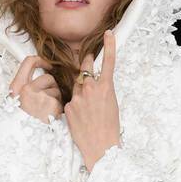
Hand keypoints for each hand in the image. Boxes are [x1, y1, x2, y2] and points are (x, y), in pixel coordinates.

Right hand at [8, 54, 63, 121]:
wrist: (25, 142)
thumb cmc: (23, 123)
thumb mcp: (18, 102)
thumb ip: (26, 88)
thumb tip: (43, 75)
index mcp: (16, 88)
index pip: (29, 62)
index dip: (40, 60)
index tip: (47, 65)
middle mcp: (26, 90)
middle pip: (48, 78)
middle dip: (51, 88)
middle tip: (45, 104)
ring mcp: (39, 96)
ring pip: (56, 90)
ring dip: (55, 100)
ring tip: (47, 113)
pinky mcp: (51, 104)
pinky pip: (60, 101)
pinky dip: (58, 109)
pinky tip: (51, 118)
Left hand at [64, 31, 120, 171]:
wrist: (100, 147)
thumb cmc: (110, 128)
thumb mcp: (112, 104)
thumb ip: (103, 90)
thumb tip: (96, 85)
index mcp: (106, 88)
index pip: (107, 62)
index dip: (109, 46)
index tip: (108, 33)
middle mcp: (91, 89)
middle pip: (85, 69)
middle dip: (86, 64)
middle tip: (87, 60)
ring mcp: (78, 97)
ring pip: (77, 88)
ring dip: (81, 92)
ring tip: (88, 110)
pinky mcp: (68, 107)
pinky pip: (71, 102)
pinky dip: (75, 108)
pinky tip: (81, 120)